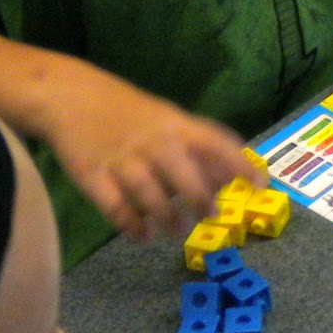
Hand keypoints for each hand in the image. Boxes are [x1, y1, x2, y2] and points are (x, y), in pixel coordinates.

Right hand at [39, 61, 264, 242]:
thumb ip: (196, 145)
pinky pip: (114, 205)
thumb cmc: (131, 112)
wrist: (72, 97)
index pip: (216, 143)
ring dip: (166, 215)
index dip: (240, 163)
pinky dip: (130, 224)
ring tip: (177, 230)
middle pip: (182, 174)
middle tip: (211, 215)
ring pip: (148, 193)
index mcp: (175, 125)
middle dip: (200, 198)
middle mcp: (152, 142)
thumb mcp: (168, 119)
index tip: (260, 184)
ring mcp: (121, 159)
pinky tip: (142, 235)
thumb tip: (228, 177)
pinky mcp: (92, 175)